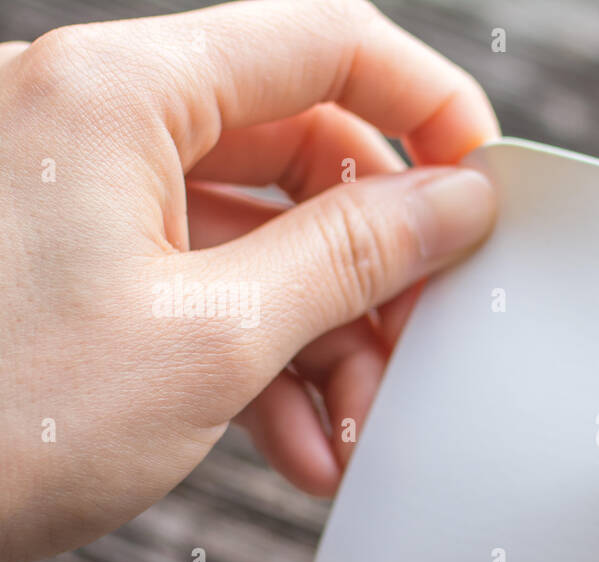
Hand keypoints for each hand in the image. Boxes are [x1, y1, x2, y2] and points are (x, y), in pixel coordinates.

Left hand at [0, 0, 496, 561]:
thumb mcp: (211, 338)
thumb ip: (351, 255)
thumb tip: (453, 201)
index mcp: (119, 92)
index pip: (326, 42)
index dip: (429, 107)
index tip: (485, 187)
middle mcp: (94, 119)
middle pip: (301, 152)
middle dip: (375, 265)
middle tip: (417, 348)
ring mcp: (76, 191)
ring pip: (259, 231)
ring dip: (325, 334)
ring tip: (348, 431)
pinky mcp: (69, 261)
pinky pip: (202, 281)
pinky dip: (262, 355)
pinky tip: (292, 439)